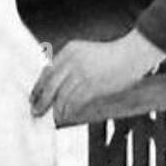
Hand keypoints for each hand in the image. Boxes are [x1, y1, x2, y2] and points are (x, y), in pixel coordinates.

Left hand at [30, 29, 165, 122]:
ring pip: (61, 95)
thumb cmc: (110, 56)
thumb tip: (55, 85)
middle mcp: (73, 60)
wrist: (131, 55)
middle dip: (41, 101)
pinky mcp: (92, 85)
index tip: (34, 97)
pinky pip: (74, 101)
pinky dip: (68, 110)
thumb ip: (69, 65)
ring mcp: (82, 72)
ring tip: (54, 116)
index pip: (47, 71)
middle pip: (50, 84)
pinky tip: (67, 114)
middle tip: (36, 111)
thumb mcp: (85, 53)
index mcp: (69, 50)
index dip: (38, 87)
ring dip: (56, 108)